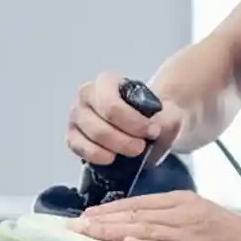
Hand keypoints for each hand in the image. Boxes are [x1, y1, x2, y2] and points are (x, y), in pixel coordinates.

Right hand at [67, 72, 185, 166]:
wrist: (145, 127)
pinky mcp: (73, 137)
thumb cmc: (151, 117)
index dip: (133, 123)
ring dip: (113, 149)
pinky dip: (97, 156)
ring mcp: (76, 117)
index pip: (112, 105)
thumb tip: (156, 129)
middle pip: (99, 126)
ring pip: (90, 139)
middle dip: (123, 141)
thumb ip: (165, 119)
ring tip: (130, 152)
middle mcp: (86, 96)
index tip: (152, 131)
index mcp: (106, 82)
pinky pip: (79, 150)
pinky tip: (112, 158)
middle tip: (140, 147)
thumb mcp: (167, 114)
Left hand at [69, 190, 240, 240]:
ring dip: (112, 233)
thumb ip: (167, 220)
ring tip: (87, 236)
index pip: (135, 204)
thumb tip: (134, 230)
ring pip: (144, 231)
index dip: (107, 211)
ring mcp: (188, 234)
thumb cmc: (228, 236)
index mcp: (179, 202)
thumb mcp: (196, 216)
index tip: (82, 217)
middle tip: (73, 228)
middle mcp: (180, 214)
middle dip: (100, 222)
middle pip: (133, 216)